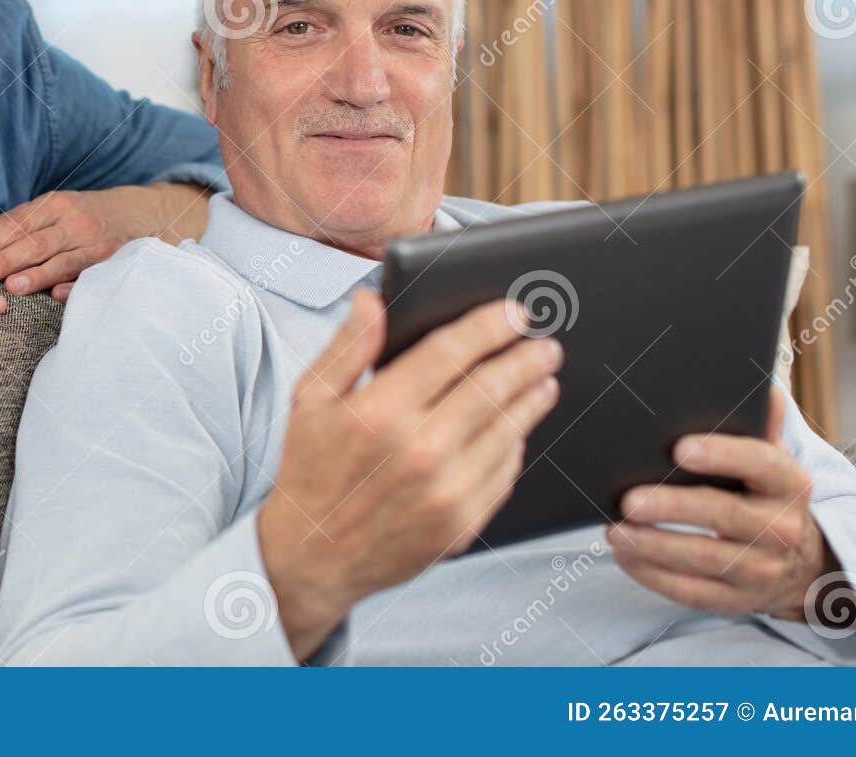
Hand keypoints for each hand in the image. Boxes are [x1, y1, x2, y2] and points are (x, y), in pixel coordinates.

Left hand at [0, 182, 209, 300]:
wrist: (143, 213)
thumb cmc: (84, 216)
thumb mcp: (49, 211)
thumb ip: (7, 225)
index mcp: (54, 205)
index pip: (15, 222)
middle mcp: (74, 221)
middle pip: (33, 240)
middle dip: (4, 258)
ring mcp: (95, 242)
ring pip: (61, 258)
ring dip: (37, 273)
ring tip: (13, 286)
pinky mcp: (115, 261)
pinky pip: (93, 275)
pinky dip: (76, 285)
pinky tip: (59, 296)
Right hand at [258, 290, 563, 659]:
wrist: (311, 556)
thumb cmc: (310, 470)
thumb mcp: (310, 399)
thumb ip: (347, 346)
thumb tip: (372, 300)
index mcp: (380, 411)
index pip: (450, 353)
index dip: (488, 327)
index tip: (514, 312)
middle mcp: (419, 450)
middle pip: (491, 388)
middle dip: (525, 360)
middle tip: (546, 344)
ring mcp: (446, 491)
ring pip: (507, 430)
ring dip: (531, 399)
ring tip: (543, 380)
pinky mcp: (462, 523)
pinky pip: (504, 472)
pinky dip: (516, 444)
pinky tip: (518, 428)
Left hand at [607, 385, 831, 621]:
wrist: (800, 561)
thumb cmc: (763, 493)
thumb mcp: (769, 456)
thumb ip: (758, 422)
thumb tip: (756, 385)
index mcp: (789, 482)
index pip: (761, 463)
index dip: (722, 455)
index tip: (678, 448)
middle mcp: (782, 528)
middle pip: (725, 516)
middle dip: (673, 508)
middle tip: (628, 499)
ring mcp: (761, 569)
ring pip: (705, 559)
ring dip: (655, 546)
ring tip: (614, 530)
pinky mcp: (738, 600)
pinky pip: (693, 591)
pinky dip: (654, 575)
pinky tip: (624, 556)